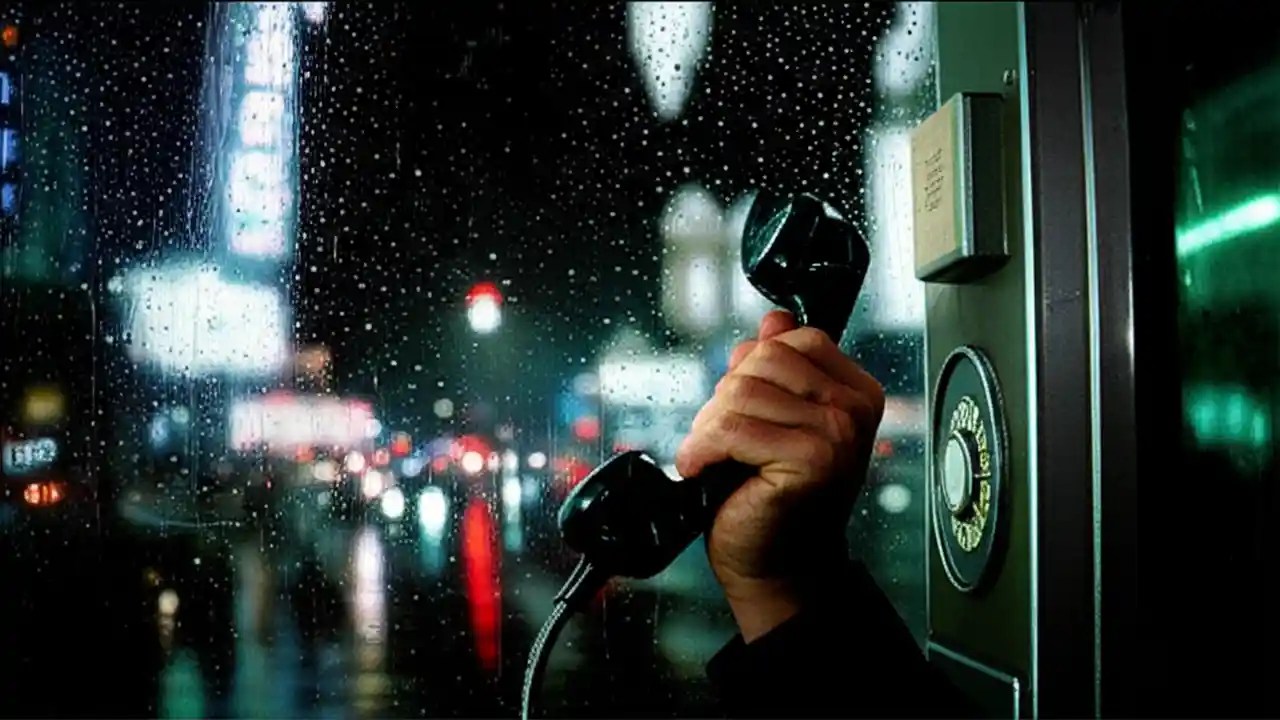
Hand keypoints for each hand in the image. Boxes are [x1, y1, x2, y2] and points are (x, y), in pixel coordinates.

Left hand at [675, 310, 884, 640]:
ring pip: (740, 392)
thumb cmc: (773, 497)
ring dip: (710, 427)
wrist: (777, 563)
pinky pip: (731, 429)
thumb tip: (774, 321)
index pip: (791, 341)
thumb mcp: (773, 419)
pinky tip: (703, 468)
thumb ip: (775, 369)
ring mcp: (838, 434)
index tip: (742, 411)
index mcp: (855, 392)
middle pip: (762, 362)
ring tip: (715, 458)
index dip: (749, 370)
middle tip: (721, 441)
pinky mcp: (811, 460)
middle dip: (725, 399)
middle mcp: (854, 410)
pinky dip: (702, 448)